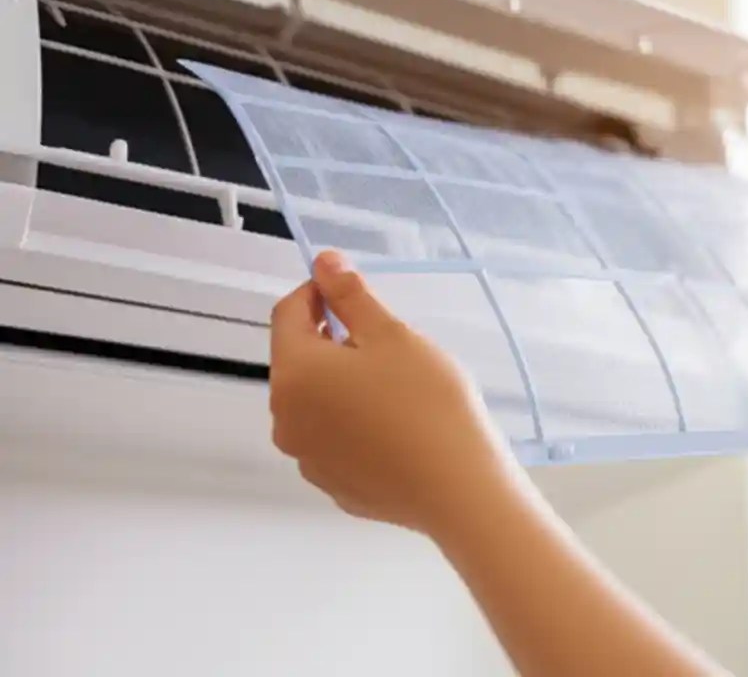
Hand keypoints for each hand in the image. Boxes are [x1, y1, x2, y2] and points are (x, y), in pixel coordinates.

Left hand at [269, 251, 520, 538]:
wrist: (458, 489)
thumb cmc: (427, 403)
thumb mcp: (393, 336)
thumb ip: (351, 296)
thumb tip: (322, 262)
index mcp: (294, 373)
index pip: (287, 313)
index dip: (316, 292)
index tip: (350, 289)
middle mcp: (285, 419)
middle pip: (298, 362)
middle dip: (331, 343)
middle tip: (386, 343)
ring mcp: (306, 458)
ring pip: (315, 404)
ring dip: (341, 385)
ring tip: (395, 388)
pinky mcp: (332, 486)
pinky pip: (334, 441)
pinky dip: (353, 425)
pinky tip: (394, 427)